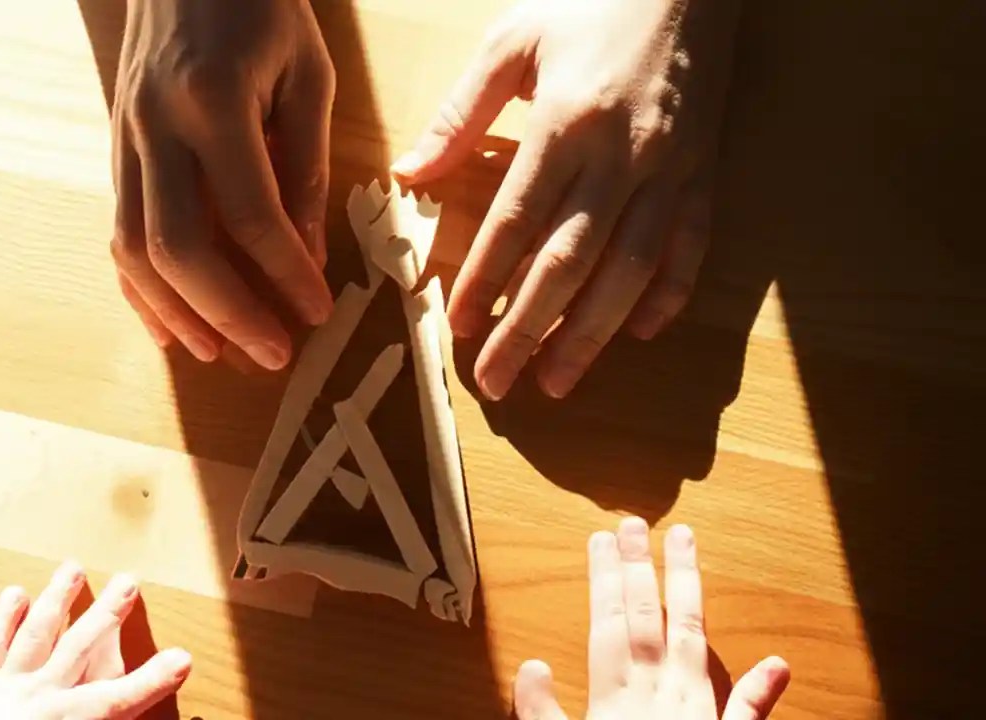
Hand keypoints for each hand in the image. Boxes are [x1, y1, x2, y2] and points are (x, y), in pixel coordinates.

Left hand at [0, 562, 190, 719]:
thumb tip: (112, 716)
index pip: (124, 697)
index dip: (155, 678)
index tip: (182, 658)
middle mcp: (43, 697)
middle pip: (84, 645)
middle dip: (109, 612)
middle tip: (128, 580)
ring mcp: (6, 687)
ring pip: (39, 632)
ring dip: (58, 598)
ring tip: (72, 568)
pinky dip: (3, 619)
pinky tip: (15, 594)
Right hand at [110, 0, 335, 370]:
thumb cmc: (258, 7)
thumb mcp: (307, 75)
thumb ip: (306, 166)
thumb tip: (306, 254)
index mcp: (214, 102)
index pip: (251, 214)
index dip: (286, 274)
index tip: (317, 312)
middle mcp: (156, 127)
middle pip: (178, 247)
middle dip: (228, 314)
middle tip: (272, 355)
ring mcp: (124, 139)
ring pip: (134, 248)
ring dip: (177, 312)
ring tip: (218, 354)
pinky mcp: (114, 149)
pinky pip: (118, 231)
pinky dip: (141, 288)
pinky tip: (170, 324)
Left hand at [394, 0, 741, 399]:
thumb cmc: (590, 1)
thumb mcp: (513, 41)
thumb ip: (460, 113)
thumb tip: (407, 174)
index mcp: (566, 124)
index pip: (516, 222)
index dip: (484, 280)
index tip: (457, 326)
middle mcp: (622, 157)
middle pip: (570, 262)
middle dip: (530, 329)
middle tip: (499, 382)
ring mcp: (671, 169)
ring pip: (631, 269)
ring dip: (593, 333)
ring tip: (559, 380)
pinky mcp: (705, 172)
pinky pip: (691, 246)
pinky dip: (669, 294)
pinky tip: (640, 334)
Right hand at [511, 518, 789, 718]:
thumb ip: (544, 716)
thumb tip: (533, 666)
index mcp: (616, 701)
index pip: (608, 625)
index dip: (604, 579)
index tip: (601, 539)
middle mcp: (659, 698)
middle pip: (646, 619)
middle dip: (638, 569)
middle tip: (634, 522)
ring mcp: (696, 718)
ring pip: (691, 641)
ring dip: (688, 590)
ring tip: (685, 543)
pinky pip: (746, 718)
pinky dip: (764, 692)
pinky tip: (780, 663)